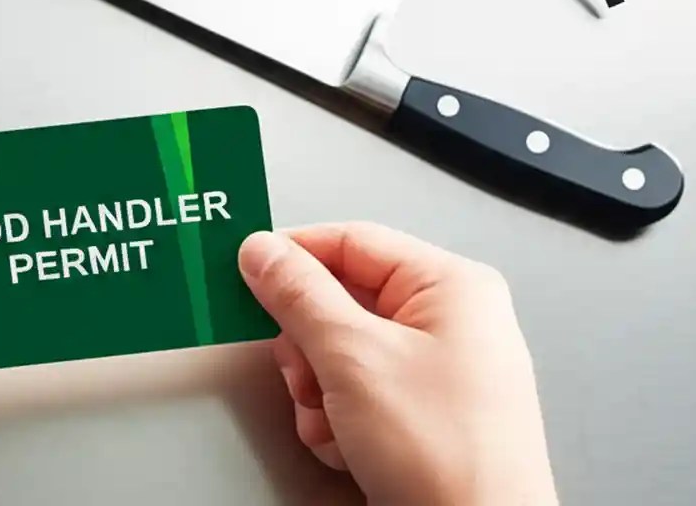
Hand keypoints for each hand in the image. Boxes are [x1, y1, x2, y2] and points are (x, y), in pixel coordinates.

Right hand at [239, 223, 557, 505]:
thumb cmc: (447, 454)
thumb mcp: (353, 358)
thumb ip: (299, 296)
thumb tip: (263, 252)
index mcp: (451, 287)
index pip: (352, 241)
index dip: (293, 253)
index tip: (244, 268)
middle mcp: (451, 322)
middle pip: (341, 301)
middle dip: (309, 346)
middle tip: (305, 371)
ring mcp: (436, 372)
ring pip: (340, 353)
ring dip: (318, 391)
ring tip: (335, 421)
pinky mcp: (421, 416)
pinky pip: (355, 395)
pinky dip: (337, 421)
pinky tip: (350, 447)